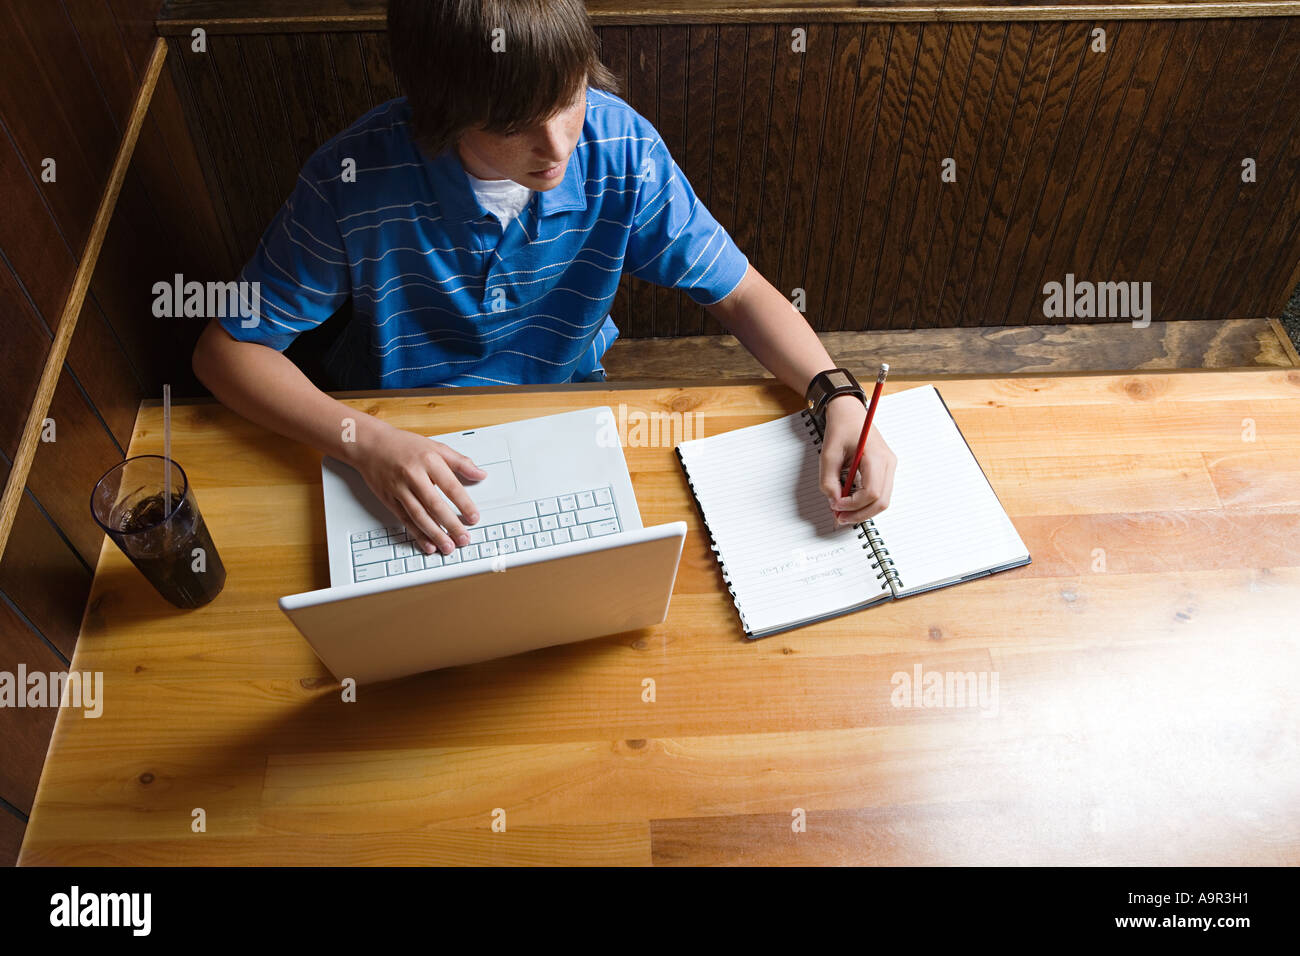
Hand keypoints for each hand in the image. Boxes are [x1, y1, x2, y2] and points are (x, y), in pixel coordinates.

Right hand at [347, 421, 487, 553]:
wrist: (370, 444)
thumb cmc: (404, 445)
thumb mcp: (436, 447)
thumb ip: (460, 462)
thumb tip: (480, 474)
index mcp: (429, 460)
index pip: (450, 486)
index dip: (464, 504)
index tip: (474, 518)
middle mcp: (413, 475)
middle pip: (435, 504)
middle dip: (451, 525)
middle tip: (463, 538)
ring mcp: (399, 488)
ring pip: (419, 515)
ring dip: (435, 534)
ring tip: (448, 546)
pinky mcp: (388, 499)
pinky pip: (405, 519)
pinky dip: (417, 533)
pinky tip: (427, 544)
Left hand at [818, 394, 896, 525]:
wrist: (849, 412)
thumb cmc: (842, 427)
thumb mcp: (828, 453)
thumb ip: (828, 480)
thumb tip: (833, 502)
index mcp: (876, 456)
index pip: (872, 492)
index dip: (853, 504)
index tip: (836, 505)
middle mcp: (888, 463)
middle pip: (881, 501)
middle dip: (860, 514)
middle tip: (839, 518)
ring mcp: (889, 467)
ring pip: (883, 501)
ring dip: (863, 511)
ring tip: (843, 512)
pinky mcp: (884, 470)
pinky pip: (880, 493)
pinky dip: (865, 503)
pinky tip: (849, 502)